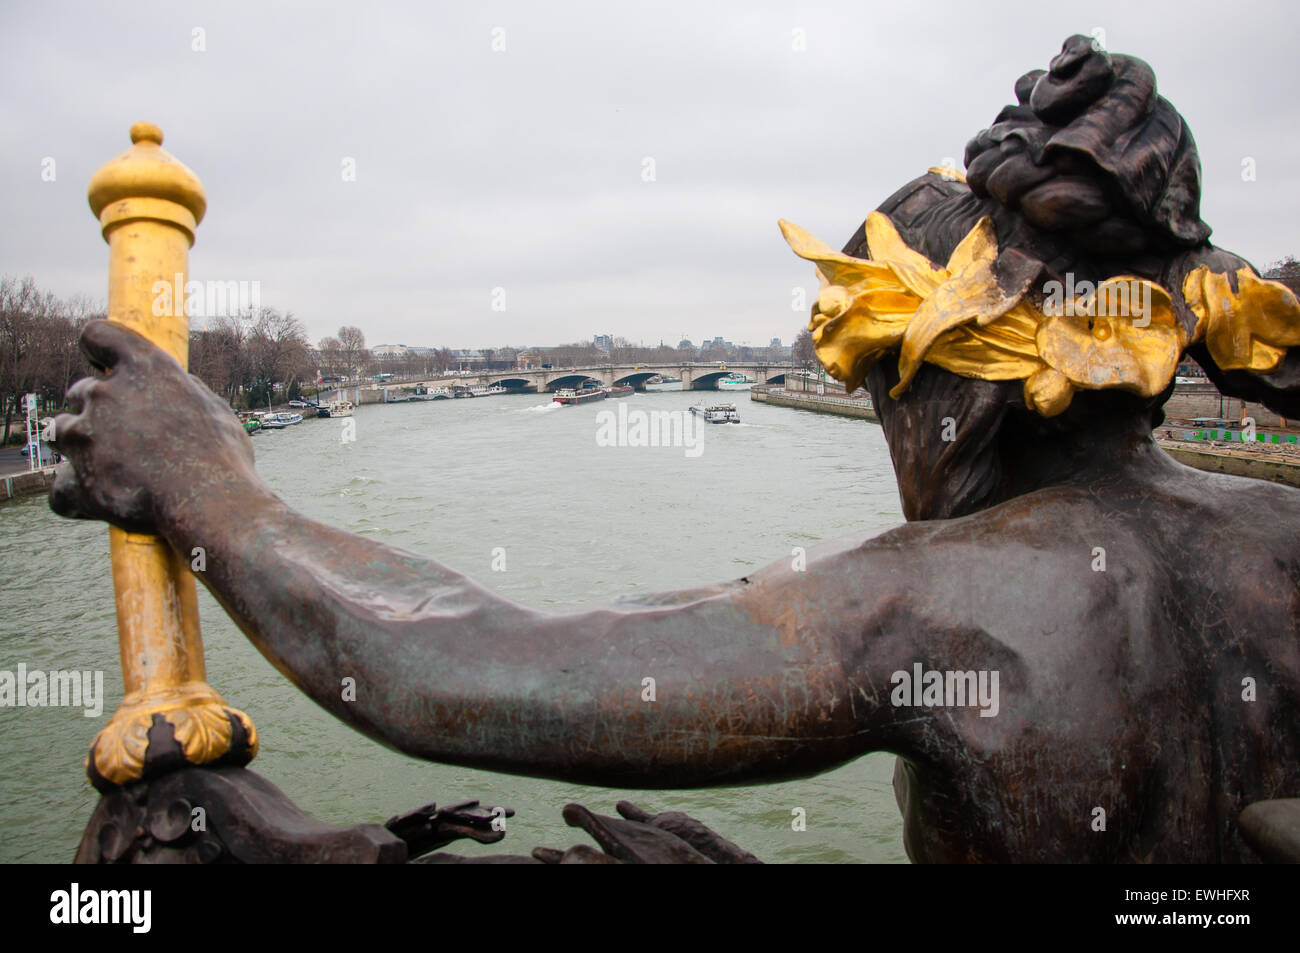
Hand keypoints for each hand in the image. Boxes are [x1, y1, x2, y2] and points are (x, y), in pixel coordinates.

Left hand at [49, 320, 258, 535]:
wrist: (211, 504)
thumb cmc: (222, 457)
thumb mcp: (214, 409)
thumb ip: (182, 391)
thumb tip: (173, 389)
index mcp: (143, 368)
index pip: (98, 335)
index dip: (97, 348)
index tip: (102, 363)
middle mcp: (105, 393)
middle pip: (80, 391)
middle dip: (96, 409)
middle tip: (126, 434)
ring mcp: (84, 435)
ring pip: (59, 431)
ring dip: (78, 445)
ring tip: (111, 466)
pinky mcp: (76, 479)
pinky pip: (60, 488)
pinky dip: (74, 495)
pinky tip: (95, 501)